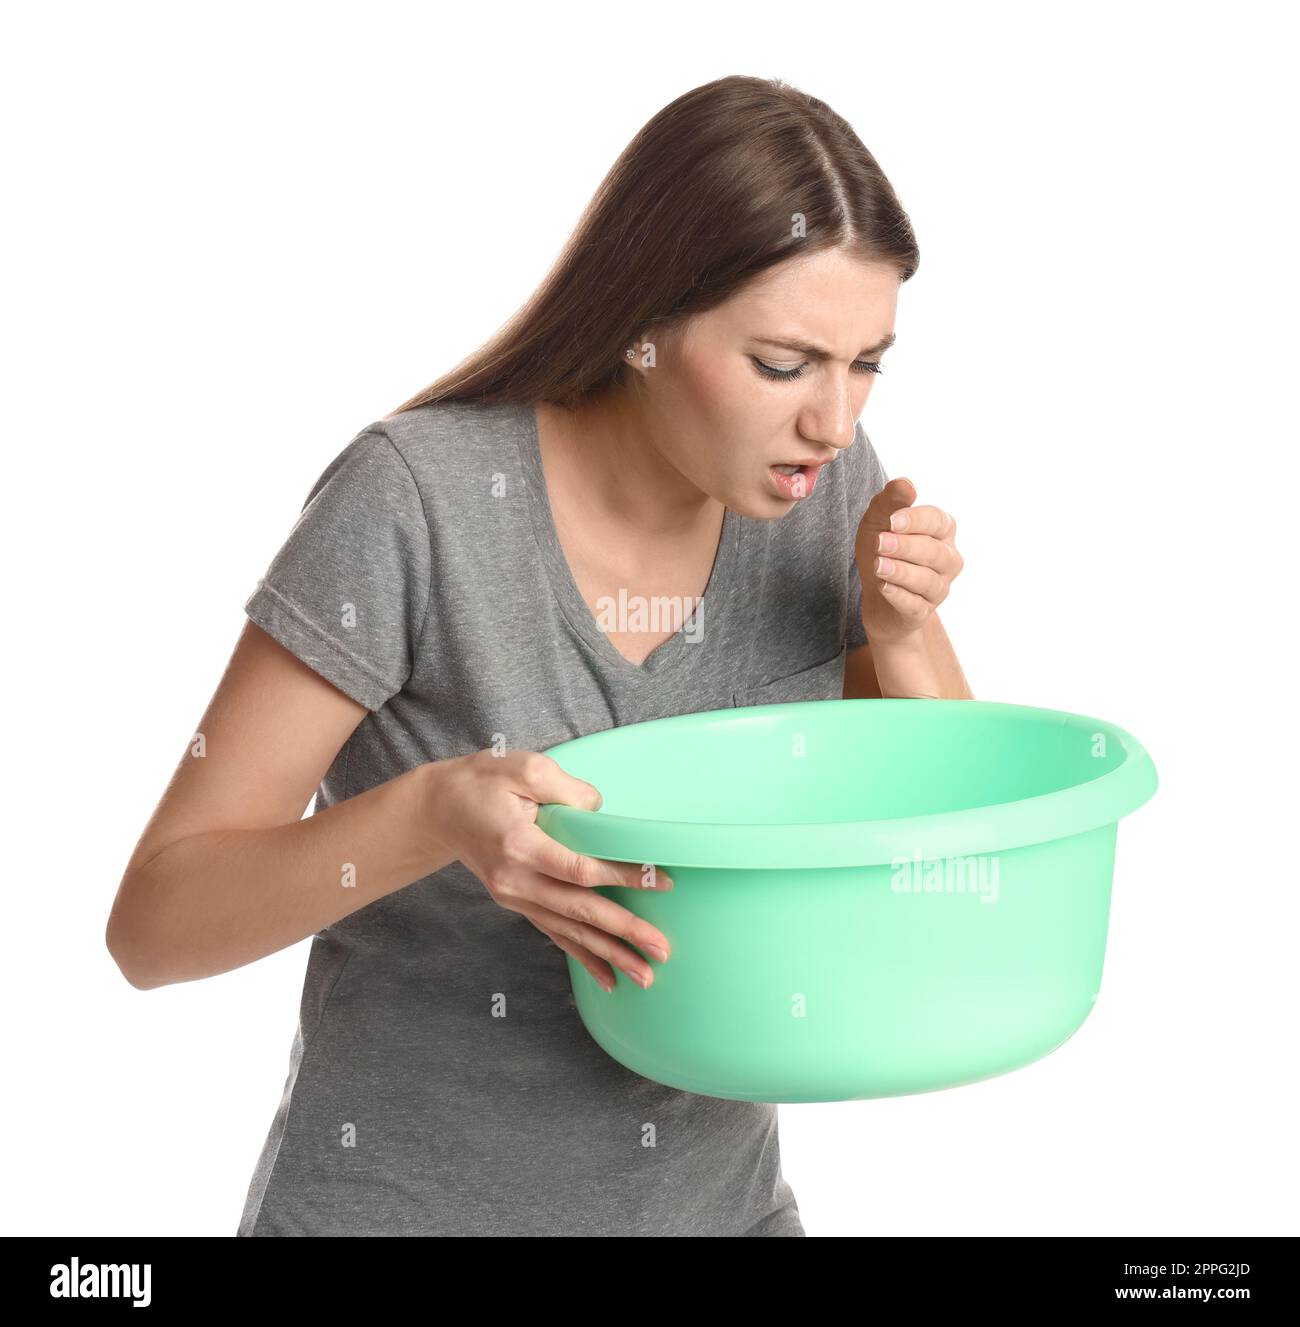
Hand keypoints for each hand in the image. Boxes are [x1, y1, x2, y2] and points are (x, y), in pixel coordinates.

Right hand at [423, 749, 672, 991]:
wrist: (439, 809)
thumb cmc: (482, 782)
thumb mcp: (525, 767)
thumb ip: (567, 790)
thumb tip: (602, 813)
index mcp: (519, 845)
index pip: (580, 869)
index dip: (622, 878)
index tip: (660, 882)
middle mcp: (515, 879)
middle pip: (579, 910)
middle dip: (624, 932)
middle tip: (662, 950)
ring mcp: (514, 896)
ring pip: (569, 931)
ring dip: (609, 955)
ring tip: (645, 975)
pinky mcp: (517, 903)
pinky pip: (554, 933)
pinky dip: (582, 956)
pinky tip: (608, 978)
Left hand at [853, 477, 963, 644]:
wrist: (876, 595)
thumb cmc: (882, 549)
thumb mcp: (879, 520)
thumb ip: (891, 500)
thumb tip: (907, 484)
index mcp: (942, 531)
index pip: (938, 522)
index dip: (916, 521)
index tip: (893, 520)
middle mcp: (948, 560)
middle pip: (934, 553)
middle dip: (906, 547)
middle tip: (880, 543)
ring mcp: (938, 588)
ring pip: (927, 581)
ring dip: (901, 572)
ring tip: (878, 566)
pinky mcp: (922, 613)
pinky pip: (915, 606)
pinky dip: (899, 596)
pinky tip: (883, 587)